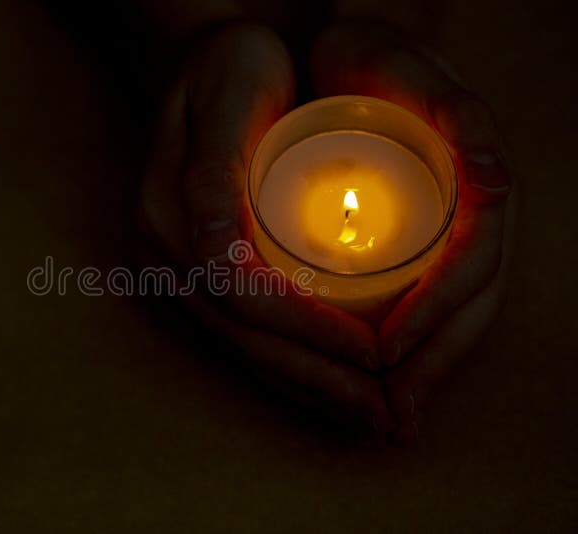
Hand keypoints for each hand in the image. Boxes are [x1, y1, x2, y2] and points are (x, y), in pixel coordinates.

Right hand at [139, 22, 395, 432]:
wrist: (198, 64)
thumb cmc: (228, 67)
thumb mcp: (232, 91)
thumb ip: (215, 172)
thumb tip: (213, 252)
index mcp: (169, 212)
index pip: (241, 293)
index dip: (307, 330)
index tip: (373, 350)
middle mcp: (163, 252)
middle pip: (242, 336)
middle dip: (316, 377)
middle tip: (382, 409)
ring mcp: (173, 268)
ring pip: (241, 347)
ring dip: (306, 386)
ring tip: (367, 414)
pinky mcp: (192, 275)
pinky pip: (239, 336)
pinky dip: (286, 369)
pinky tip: (325, 389)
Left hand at [310, 20, 516, 441]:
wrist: (358, 59)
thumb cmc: (382, 63)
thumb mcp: (411, 72)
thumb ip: (458, 116)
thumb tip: (493, 178)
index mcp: (481, 191)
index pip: (470, 269)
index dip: (435, 315)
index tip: (388, 353)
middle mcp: (471, 224)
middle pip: (466, 310)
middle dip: (432, 366)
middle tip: (392, 415)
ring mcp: (445, 242)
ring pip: (447, 320)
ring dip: (421, 373)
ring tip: (387, 416)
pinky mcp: (415, 249)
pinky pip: (417, 308)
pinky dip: (402, 351)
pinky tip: (374, 380)